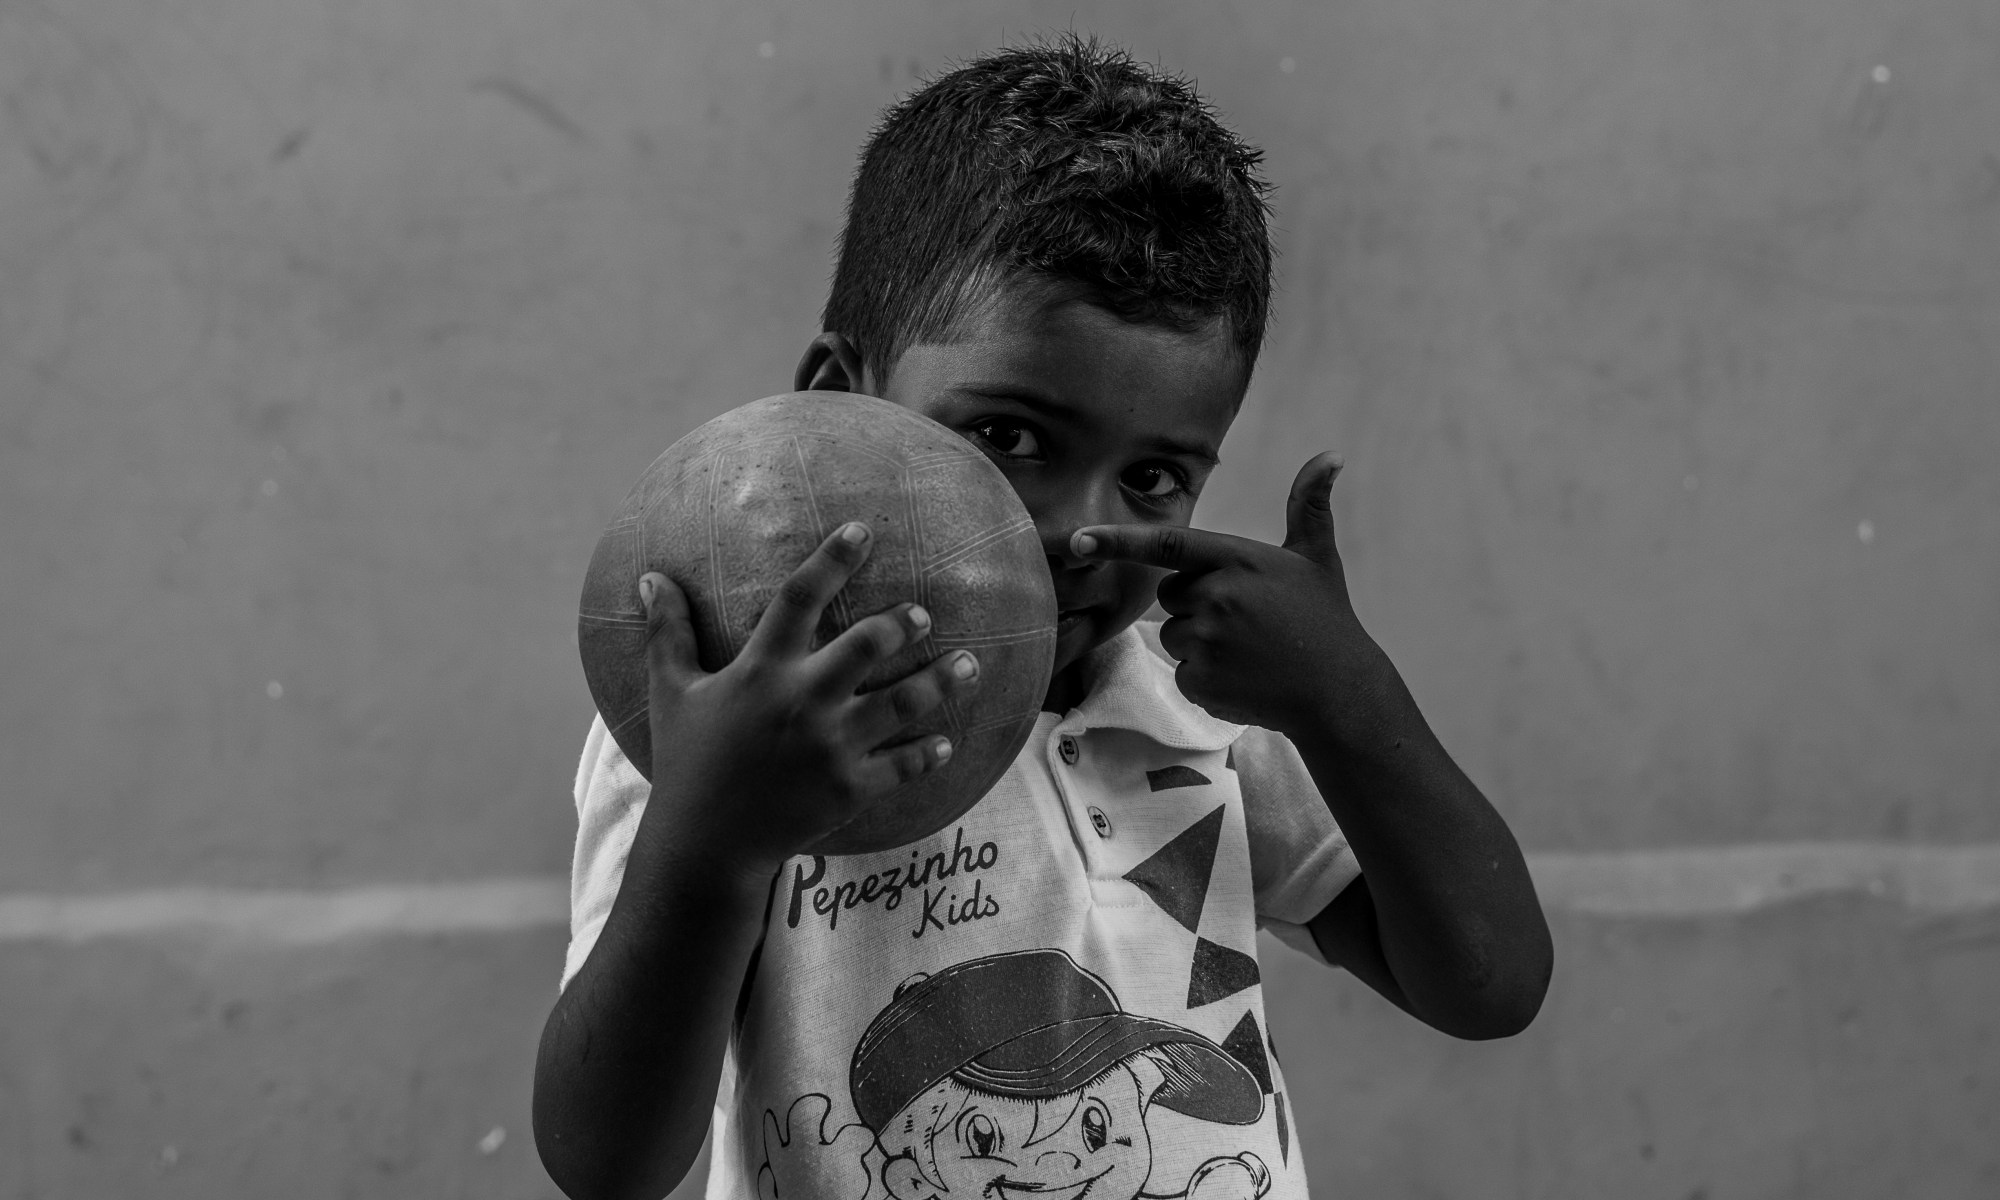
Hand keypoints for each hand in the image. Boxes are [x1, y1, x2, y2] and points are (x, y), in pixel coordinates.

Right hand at [636, 522, 979, 878]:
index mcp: (760, 670)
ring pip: (902, 703)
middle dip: (901, 623)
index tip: (861, 531)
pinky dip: (928, 754)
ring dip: (942, 680)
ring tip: (969, 663)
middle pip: (865, 644)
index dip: (832, 560)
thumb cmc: (688, 762)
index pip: (799, 598)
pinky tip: (947, 741)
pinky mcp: (849, 789)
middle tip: (923, 613)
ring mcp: (831, 748)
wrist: (704, 844)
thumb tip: (650, 577)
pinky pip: (903, 767)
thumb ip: (667, 632)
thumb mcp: (671, 692)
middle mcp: (802, 701)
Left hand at [1071, 453, 1382, 737]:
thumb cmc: (1326, 620)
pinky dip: (1205, 679)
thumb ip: (1309, 505)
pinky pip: (1182, 672)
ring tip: (1248, 651)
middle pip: (1171, 594)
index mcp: (1239, 558)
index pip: (1165, 544)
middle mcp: (1219, 596)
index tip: (1077, 539)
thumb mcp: (1318, 557)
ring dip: (1200, 643)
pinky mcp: (1203, 680)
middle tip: (1245, 619)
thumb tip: (1331, 455)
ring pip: (1174, 635)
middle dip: (1196, 604)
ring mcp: (1209, 640)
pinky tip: (1243, 678)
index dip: (1117, 540)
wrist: (1340, 691)